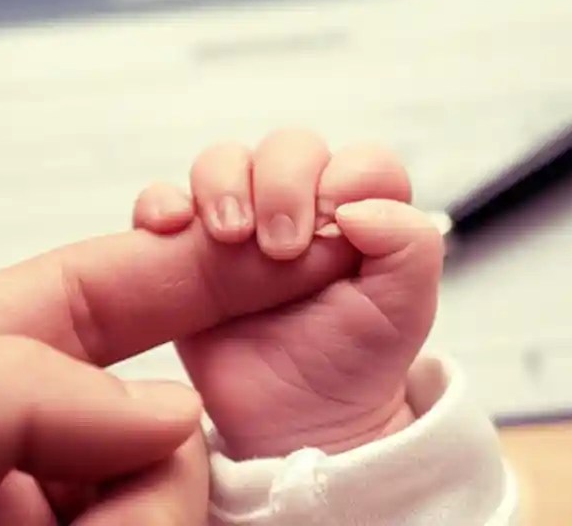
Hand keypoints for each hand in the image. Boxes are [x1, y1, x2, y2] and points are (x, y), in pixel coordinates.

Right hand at [133, 130, 444, 459]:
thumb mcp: (405, 309)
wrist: (297, 423)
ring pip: (222, 162)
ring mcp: (240, 223)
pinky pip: (161, 201)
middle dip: (282, 185)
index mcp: (360, 210)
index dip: (347, 180)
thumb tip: (358, 205)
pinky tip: (173, 227)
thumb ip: (410, 245)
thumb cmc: (354, 361)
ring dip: (222, 185)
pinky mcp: (188, 249)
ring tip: (231, 237)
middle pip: (287, 148)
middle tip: (282, 248)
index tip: (336, 226)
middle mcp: (300, 205)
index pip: (358, 161)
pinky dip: (161, 203)